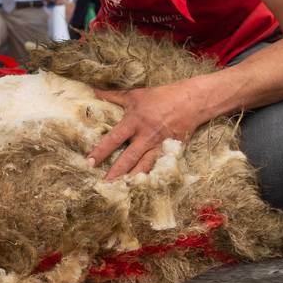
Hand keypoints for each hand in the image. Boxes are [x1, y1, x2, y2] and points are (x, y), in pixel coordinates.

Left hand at [87, 83, 209, 178]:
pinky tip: (143, 188)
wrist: (193, 101)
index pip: (114, 138)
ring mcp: (160, 146)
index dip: (101, 151)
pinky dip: (151, 178)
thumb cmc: (161, 97)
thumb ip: (112, 96)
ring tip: (121, 192)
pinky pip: (159, 167)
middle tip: (103, 186)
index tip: (89, 162)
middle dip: (115, 173)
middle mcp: (146, 136)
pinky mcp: (171, 151)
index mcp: (135, 121)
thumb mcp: (135, 95)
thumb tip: (92, 91)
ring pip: (144, 167)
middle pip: (128, 158)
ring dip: (132, 180)